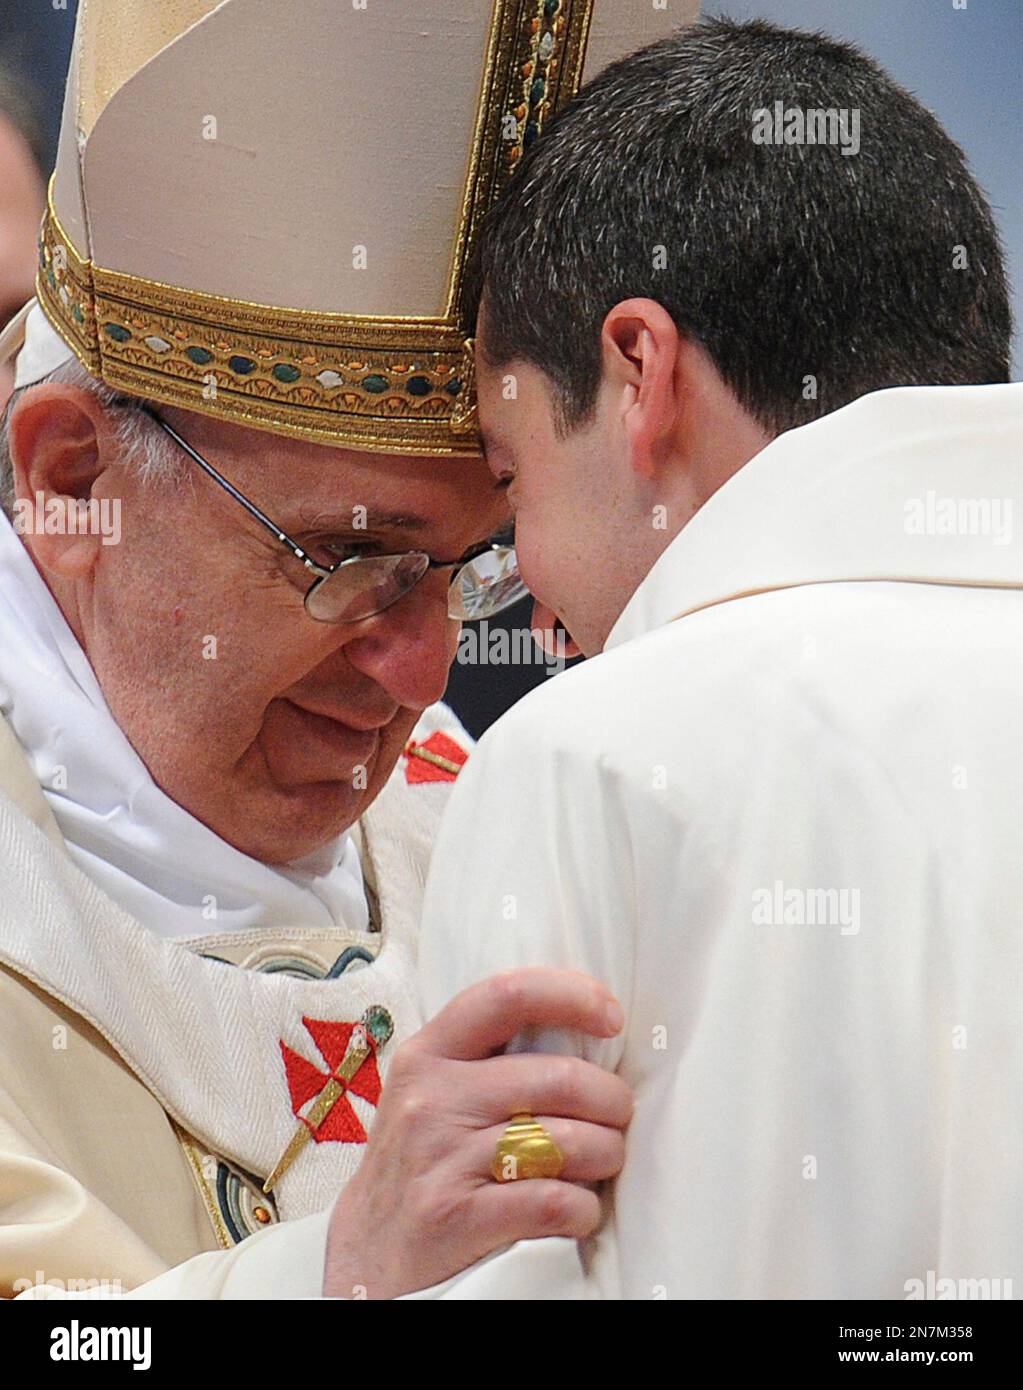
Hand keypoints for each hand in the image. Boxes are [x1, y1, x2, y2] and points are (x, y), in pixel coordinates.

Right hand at [322, 967, 630, 1297]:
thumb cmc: (418, 1163)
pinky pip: (554, 1201)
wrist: (367, 1254)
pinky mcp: (457, 1217)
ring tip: (604, 1162)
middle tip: (618, 1116)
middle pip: (559, 1076)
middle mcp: (432, 1099)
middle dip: (611, 1099)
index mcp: (429, 1054)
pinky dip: (584, 1208)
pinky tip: (579, 1210)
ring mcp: (441, 1158)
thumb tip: (581, 1033)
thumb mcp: (432, 1093)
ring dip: (606, 1154)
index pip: (508, 995)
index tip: (612, 1018)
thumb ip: (487, 1059)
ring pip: (567, 1141)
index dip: (572, 995)